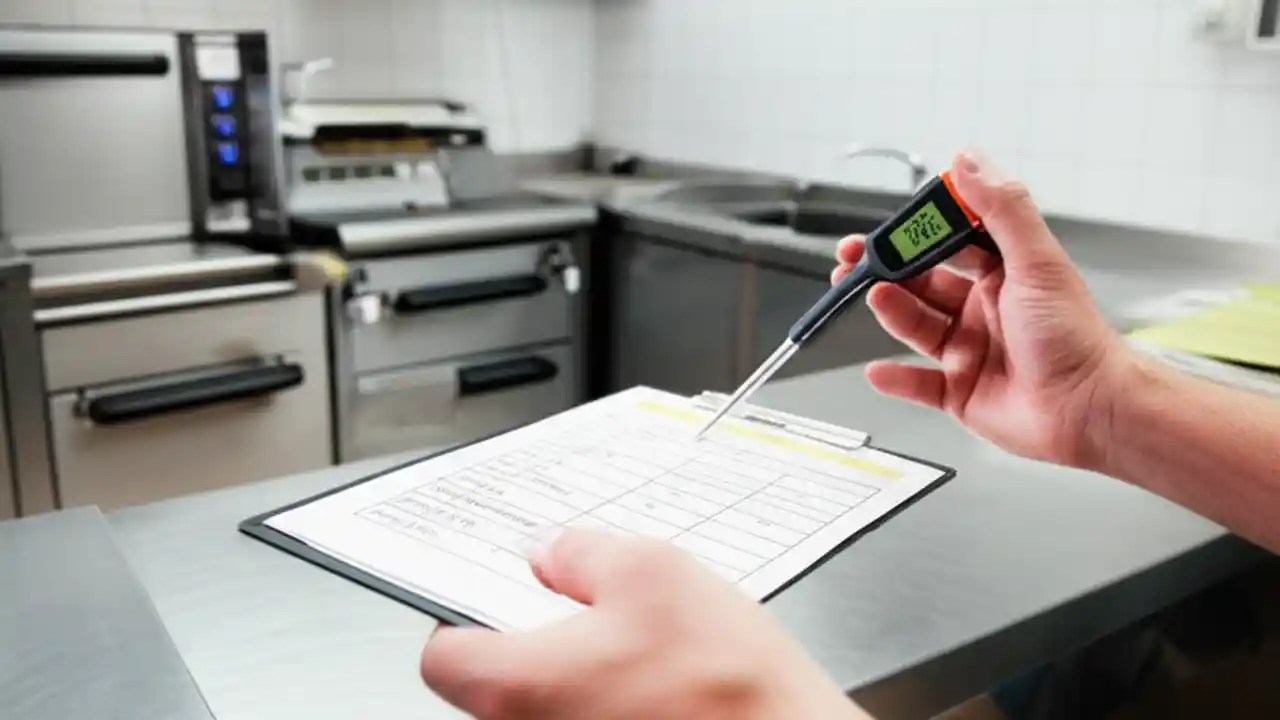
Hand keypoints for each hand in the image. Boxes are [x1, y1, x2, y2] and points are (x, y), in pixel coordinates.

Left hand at [420, 529, 867, 719]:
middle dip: (536, 647)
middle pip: (496, 688)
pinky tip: (664, 694)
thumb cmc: (730, 688)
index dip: (469, 617)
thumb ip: (581, 554)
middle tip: (590, 618)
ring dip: (580, 681)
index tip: (503, 598)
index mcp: (519, 687)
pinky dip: (616, 710)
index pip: (444, 655)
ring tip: (645, 657)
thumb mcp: (653, 572)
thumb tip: (554, 554)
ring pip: (548, 714)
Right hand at [832, 151, 1130, 468]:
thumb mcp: (1036, 261)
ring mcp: (970, 351)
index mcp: (1004, 274)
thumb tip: (969, 159)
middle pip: (922, 282)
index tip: (891, 224)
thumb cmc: (1075, 337)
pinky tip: (877, 370)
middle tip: (854, 260)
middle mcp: (984, 310)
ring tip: (874, 297)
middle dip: (887, 270)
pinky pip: (918, 384)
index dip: (916, 232)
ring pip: (916, 326)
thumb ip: (1001, 208)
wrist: (1090, 410)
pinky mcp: (961, 393)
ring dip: (891, 311)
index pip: (950, 242)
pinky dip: (895, 378)